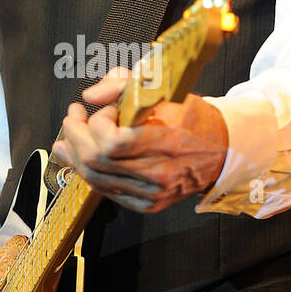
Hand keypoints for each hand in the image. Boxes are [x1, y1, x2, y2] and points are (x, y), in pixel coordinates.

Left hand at [51, 67, 228, 212]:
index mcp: (168, 144)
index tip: (104, 109)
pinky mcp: (146, 204)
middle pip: (96, 162)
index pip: (111, 143)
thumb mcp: (167, 91)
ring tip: (69, 135)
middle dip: (75, 135)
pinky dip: (88, 172)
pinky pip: (105, 191)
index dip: (98, 123)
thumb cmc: (193, 119)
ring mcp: (151, 195)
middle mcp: (159, 175)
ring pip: (95, 179)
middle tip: (74, 116)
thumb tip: (90, 96)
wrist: (221, 151)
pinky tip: (81, 155)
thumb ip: (126, 86)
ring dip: (75, 154)